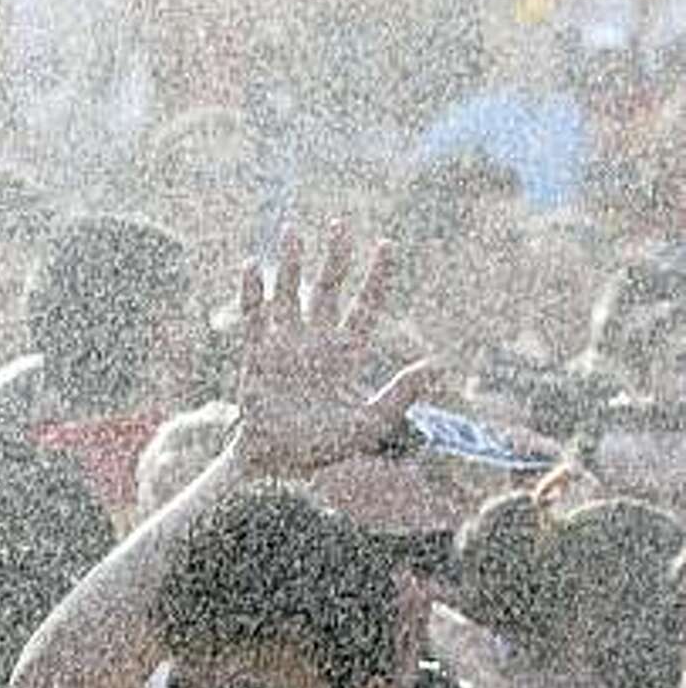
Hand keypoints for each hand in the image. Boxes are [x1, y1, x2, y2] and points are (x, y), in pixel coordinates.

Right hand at [232, 223, 436, 476]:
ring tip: (292, 231)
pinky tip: (251, 267)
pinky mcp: (257, 354)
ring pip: (290, 294)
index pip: (366, 306)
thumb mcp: (370, 424)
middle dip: (335, 258)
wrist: (280, 463)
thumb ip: (400, 394)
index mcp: (347, 354)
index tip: (387, 245)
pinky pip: (254, 317)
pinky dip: (252, 293)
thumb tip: (435, 364)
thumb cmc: (324, 449)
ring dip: (291, 264)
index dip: (377, 276)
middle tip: (341, 225)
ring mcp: (286, 344)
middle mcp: (317, 341)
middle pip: (328, 289)